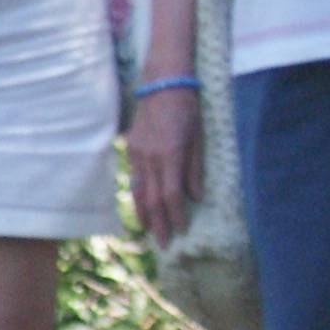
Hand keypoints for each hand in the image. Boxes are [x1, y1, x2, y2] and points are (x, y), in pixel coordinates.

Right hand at [125, 86, 201, 242]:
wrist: (162, 85)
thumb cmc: (187, 110)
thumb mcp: (198, 139)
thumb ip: (195, 169)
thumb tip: (195, 197)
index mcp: (170, 155)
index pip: (172, 195)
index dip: (176, 215)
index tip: (182, 231)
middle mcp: (150, 158)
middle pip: (153, 199)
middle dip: (158, 223)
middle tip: (163, 244)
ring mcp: (137, 154)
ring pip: (138, 192)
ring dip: (144, 214)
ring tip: (149, 231)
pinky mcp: (131, 148)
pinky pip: (133, 178)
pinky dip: (137, 196)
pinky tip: (141, 206)